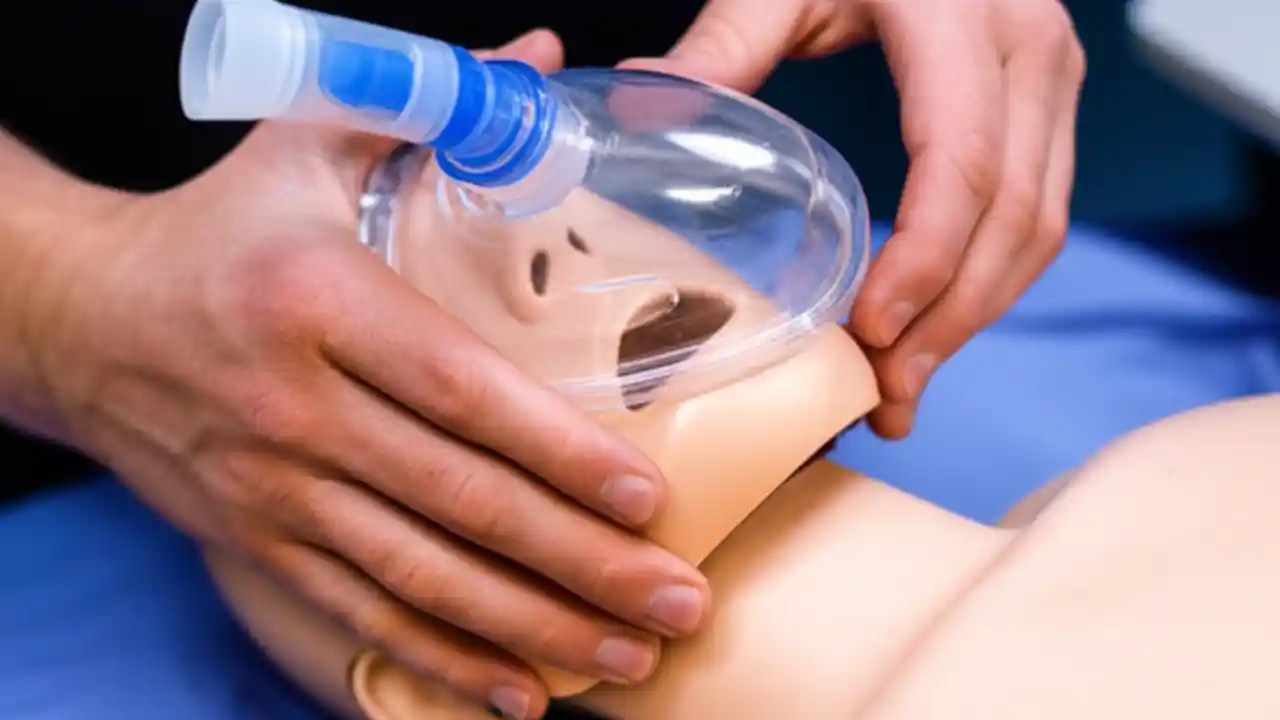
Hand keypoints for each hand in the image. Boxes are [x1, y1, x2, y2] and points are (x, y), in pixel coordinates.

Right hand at [16, 31, 707, 719]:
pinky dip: (444, 660)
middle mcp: (294, 408)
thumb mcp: (307, 144)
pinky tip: (523, 692)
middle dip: (581, 564)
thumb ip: (431, 105)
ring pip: (421, 578)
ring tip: (633, 655)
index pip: (460, 391)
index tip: (649, 498)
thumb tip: (546, 59)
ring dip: (536, 628)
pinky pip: (361, 614)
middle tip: (681, 600)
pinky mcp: (255, 543)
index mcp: (319, 302)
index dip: (558, 452)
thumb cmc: (216, 229)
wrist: (78, 318)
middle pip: (460, 504)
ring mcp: (272, 490)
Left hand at [624, 0, 1084, 437]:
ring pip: (1039, 227)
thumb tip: (643, 101)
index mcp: (961, 17)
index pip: (965, 158)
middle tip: (886, 396)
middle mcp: (1030, 48)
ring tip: (903, 385)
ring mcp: (1050, 79)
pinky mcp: (1047, 106)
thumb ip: (726, 40)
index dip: (926, 257)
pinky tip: (932, 326)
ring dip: (975, 317)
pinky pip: (1037, 213)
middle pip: (1014, 214)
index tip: (871, 332)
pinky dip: (987, 282)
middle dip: (953, 321)